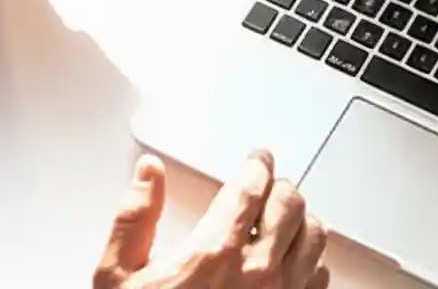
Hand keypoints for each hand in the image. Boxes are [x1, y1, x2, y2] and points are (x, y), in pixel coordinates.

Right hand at [95, 151, 328, 288]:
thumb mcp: (116, 276)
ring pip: (315, 237)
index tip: (259, 159)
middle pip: (291, 205)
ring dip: (301, 221)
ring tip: (285, 218)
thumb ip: (134, 218)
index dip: (258, 165)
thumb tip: (149, 174)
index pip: (252, 186)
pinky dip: (311, 262)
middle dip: (279, 188)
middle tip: (268, 185)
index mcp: (214, 252)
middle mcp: (256, 272)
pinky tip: (293, 262)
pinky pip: (320, 278)